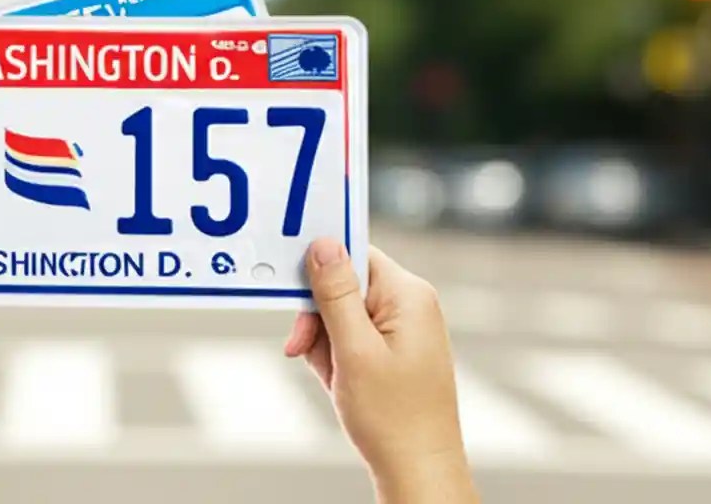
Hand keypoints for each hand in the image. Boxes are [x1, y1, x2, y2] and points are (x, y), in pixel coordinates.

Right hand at [285, 240, 477, 503]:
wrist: (416, 469)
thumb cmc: (391, 416)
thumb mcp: (354, 350)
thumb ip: (336, 293)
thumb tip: (323, 242)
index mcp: (408, 294)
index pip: (353, 254)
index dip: (320, 273)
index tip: (294, 297)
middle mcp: (409, 304)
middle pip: (343, 285)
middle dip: (319, 320)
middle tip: (307, 352)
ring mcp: (402, 327)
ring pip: (341, 314)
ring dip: (325, 344)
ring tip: (336, 378)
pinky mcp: (394, 348)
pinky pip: (350, 337)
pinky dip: (336, 358)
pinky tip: (342, 383)